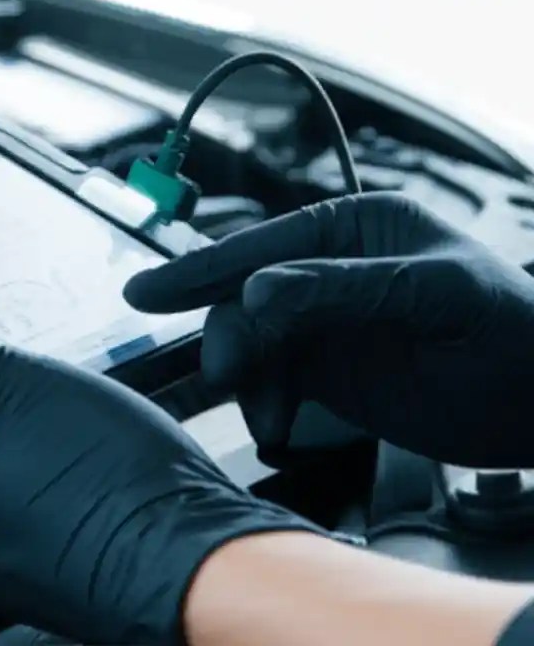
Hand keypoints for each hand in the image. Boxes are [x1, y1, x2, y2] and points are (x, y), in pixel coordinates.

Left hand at [0, 319, 318, 644]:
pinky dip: (91, 506)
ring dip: (57, 473)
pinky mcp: (81, 596)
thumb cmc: (120, 489)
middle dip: (14, 442)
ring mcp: (29, 584)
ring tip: (102, 449)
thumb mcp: (28, 389)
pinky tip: (125, 484)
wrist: (206, 570)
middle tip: (62, 417)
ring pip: (27, 506)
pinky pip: (70, 534)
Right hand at [124, 192, 533, 467]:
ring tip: (270, 412)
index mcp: (357, 228)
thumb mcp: (437, 296)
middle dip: (225, 334)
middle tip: (220, 371)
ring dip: (246, 378)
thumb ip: (345, 289)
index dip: (203, 268)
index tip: (151, 291)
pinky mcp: (324, 373)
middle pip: (243, 295)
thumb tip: (259, 291)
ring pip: (248, 344)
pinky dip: (262, 403)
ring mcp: (323, 324)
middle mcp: (329, 272)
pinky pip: (267, 382)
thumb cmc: (516, 332)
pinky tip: (279, 420)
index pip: (265, 245)